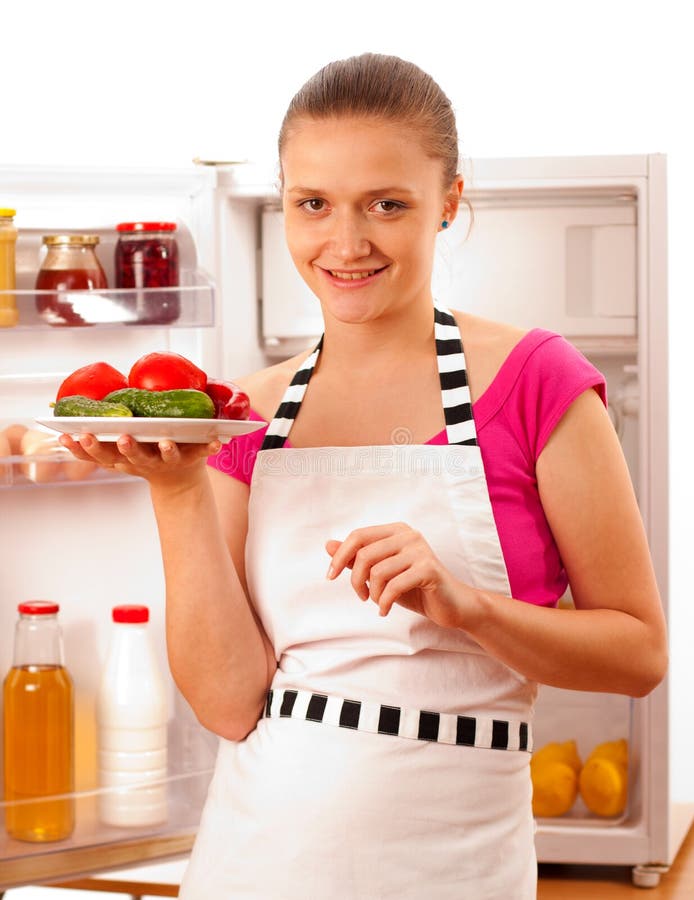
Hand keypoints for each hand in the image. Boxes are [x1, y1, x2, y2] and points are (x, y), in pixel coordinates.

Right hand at [59, 433, 219, 488]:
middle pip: (130, 457)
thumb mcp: (121, 441)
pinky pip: (201, 454)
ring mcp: (167, 461)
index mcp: (122, 456)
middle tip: (122, 437)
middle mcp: (142, 461)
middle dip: (125, 447)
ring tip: (165, 442)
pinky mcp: (190, 459)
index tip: (73, 436)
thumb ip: (106, 424)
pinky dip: (208, 449)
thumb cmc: (144, 449)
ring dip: (164, 450)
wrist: (178, 478)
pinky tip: (216, 443)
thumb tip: (72, 400)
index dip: (85, 448)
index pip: (98, 454)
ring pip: (164, 457)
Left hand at [326, 522, 465, 627]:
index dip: (340, 556)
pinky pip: (393, 586)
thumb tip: (328, 545)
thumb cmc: (414, 588)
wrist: (451, 605)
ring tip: (378, 602)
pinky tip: (385, 610)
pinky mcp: (429, 569)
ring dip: (372, 594)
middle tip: (361, 596)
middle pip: (364, 554)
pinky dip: (384, 602)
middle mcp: (408, 535)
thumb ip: (357, 558)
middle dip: (355, 580)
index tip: (331, 576)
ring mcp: (420, 550)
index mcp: (396, 531)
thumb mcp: (381, 573)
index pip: (358, 536)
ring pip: (377, 572)